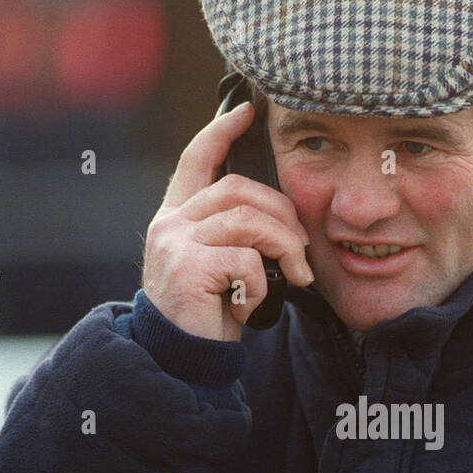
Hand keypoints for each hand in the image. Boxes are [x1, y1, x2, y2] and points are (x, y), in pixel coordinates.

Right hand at [141, 102, 313, 340]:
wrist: (180, 362)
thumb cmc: (206, 317)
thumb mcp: (222, 269)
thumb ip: (236, 236)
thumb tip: (283, 219)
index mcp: (176, 217)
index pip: (196, 159)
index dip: (220, 131)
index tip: (247, 111)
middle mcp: (170, 223)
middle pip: (239, 188)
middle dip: (283, 214)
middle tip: (302, 249)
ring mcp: (175, 243)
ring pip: (249, 221)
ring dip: (285, 248)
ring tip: (296, 277)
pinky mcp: (188, 267)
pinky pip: (246, 260)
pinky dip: (261, 287)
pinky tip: (251, 308)